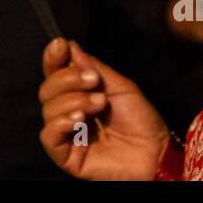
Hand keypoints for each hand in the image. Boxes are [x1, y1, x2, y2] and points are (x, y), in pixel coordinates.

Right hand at [39, 38, 169, 179]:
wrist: (155, 151)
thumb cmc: (141, 120)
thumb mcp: (119, 86)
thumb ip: (93, 68)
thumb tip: (70, 46)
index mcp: (78, 94)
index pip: (54, 74)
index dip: (53, 58)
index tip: (60, 46)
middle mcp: (68, 113)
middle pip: (47, 89)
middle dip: (67, 79)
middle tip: (93, 82)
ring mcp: (66, 135)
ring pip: (48, 109)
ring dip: (73, 100)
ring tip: (99, 104)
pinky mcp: (66, 157)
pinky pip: (48, 136)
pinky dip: (61, 122)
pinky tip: (80, 119)